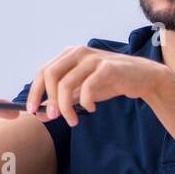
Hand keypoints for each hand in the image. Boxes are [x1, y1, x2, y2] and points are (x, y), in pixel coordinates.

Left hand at [25, 45, 168, 125]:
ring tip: (73, 120)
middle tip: (54, 118)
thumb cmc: (110, 83)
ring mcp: (93, 58)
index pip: (43, 71)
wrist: (142, 78)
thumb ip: (61, 100)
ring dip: (66, 107)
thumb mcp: (81, 92)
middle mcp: (78, 52)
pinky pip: (87, 87)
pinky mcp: (108, 67)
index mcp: (69, 55)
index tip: (32, 111)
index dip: (35, 92)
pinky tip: (92, 109)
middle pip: (51, 75)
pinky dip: (86, 102)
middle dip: (49, 100)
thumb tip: (39, 114)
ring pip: (66, 83)